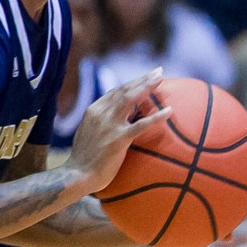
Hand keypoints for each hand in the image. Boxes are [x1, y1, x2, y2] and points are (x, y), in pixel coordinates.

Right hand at [65, 69, 172, 195]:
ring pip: (131, 99)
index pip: (115, 92)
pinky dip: (157, 116)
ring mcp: (109, 125)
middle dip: (143, 79)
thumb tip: (116, 119)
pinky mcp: (118, 139)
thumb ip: (101, 123)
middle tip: (159, 71)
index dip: (132, 83)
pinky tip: (169, 111)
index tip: (145, 77)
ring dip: (148, 86)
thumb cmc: (84, 159)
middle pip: (125, 90)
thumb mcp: (89, 134)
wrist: (77, 175)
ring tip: (162, 79)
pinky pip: (141, 125)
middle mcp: (101, 113)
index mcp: (94, 110)